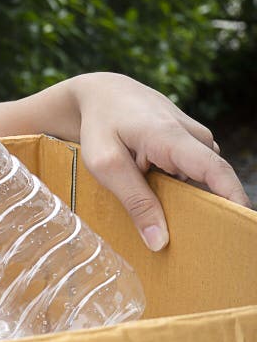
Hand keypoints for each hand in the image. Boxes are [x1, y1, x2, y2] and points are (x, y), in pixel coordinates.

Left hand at [0, 71, 250, 251]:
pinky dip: (185, 191)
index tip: (240, 228)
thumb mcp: (105, 165)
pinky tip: (169, 208)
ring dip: (194, 203)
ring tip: (181, 233)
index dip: (232, 200)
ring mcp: (195, 139)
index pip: (215, 171)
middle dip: (211, 213)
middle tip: (199, 247)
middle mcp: (193, 136)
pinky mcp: (191, 145)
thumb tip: (160, 242)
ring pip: (204, 180)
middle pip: (214, 181)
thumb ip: (134, 201)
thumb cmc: (100, 127)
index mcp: (172, 137)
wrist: (103, 93)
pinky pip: (196, 174)